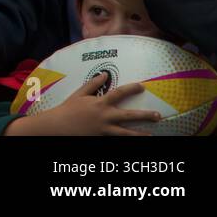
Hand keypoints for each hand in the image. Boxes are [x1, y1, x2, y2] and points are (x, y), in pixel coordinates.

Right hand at [9, 73, 158, 135]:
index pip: (119, 93)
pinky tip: (135, 141)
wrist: (59, 126)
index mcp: (100, 103)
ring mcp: (104, 129)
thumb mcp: (80, 93)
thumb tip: (105, 74)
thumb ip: (93, 84)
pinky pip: (118, 140)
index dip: (132, 88)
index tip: (142, 86)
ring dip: (141, 134)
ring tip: (152, 135)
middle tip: (157, 115)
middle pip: (129, 115)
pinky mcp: (102, 138)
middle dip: (145, 115)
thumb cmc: (69, 108)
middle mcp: (105, 116)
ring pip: (127, 133)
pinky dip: (126, 141)